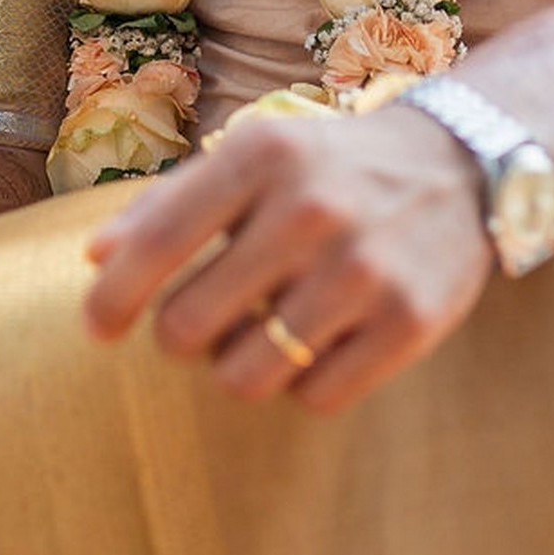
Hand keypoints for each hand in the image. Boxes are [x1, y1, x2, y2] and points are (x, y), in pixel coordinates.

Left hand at [79, 104, 494, 411]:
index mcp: (260, 159)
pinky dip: (300, 386)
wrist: (457, 165)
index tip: (97, 329)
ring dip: (235, 367)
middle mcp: (311, 212)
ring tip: (255, 336)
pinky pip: (317, 398)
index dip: (112, 298)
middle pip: (190, 324)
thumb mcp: (251, 156)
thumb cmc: (325, 168)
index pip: (158, 244)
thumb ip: (170, 202)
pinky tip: (313, 348)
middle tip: (197, 324)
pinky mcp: (412, 322)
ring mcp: (365, 270)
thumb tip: (97, 257)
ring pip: (247, 374)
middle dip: (178, 336)